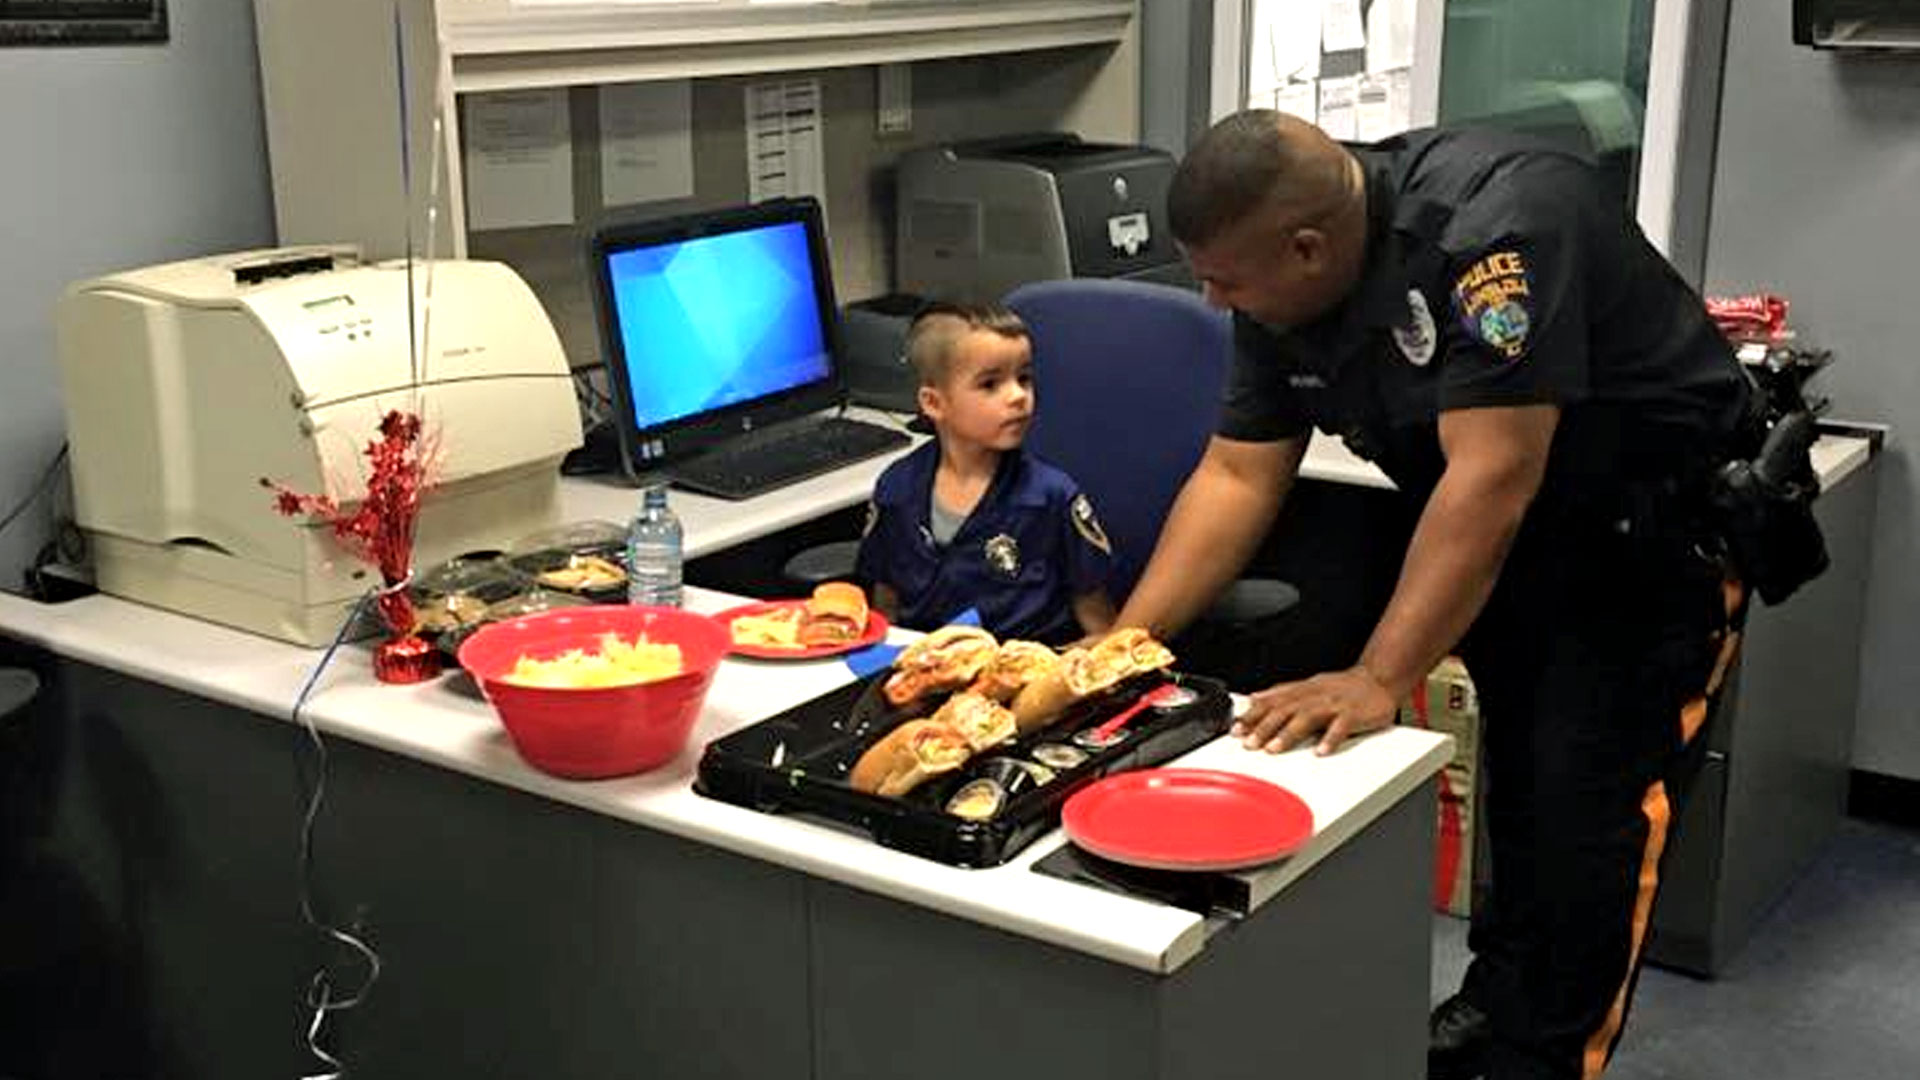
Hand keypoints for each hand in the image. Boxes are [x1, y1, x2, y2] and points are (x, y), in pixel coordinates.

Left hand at [1233, 666, 1398, 755]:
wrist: (1378, 680)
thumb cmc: (1342, 688)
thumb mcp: (1308, 686)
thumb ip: (1282, 694)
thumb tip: (1254, 698)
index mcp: (1303, 690)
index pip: (1272, 701)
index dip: (1252, 715)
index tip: (1236, 729)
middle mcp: (1315, 695)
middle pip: (1285, 709)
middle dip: (1264, 726)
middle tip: (1249, 743)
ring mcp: (1334, 704)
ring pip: (1308, 716)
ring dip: (1288, 733)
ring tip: (1273, 748)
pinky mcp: (1354, 714)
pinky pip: (1341, 726)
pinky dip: (1330, 739)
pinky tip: (1320, 751)